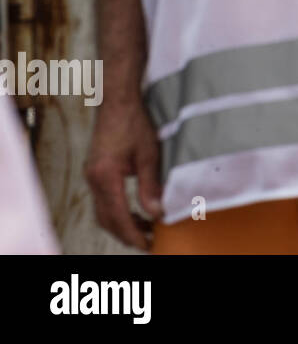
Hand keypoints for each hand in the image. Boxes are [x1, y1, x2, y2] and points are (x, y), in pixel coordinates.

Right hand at [85, 97, 163, 250]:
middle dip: (126, 234)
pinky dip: (117, 212)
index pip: (118, 216)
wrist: (117, 101)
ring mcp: (91, 176)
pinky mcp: (95, 172)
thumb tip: (156, 213)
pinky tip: (135, 212)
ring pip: (103, 212)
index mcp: (104, 176)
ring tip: (146, 229)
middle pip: (106, 219)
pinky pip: (103, 201)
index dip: (132, 234)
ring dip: (122, 224)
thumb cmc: (133, 122)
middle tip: (148, 242)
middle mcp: (93, 180)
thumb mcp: (149, 154)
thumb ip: (150, 185)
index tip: (147, 245)